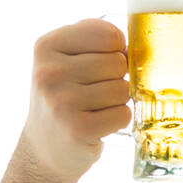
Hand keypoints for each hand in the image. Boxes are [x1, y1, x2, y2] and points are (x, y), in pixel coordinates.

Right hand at [20, 18, 129, 182]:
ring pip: (122, 89)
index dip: (116, 50)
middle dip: (116, 78)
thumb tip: (137, 41)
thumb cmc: (64, 96)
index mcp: (47, 46)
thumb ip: (95, 40)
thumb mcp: (64, 59)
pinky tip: (98, 123)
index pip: (109, 35)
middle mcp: (49, 72)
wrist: (45, 147)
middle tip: (94, 92)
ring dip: (117, 101)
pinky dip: (118, 120)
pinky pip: (123, 114)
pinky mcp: (78, 129)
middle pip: (117, 63)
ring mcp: (62, 102)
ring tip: (94, 108)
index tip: (100, 64)